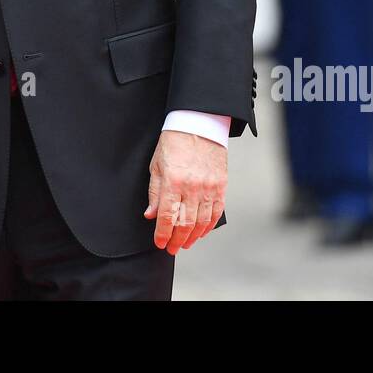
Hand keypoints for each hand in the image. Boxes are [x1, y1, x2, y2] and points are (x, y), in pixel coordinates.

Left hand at [144, 130, 226, 254]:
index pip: (167, 217)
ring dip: (193, 236)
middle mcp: (192, 187)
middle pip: (185, 223)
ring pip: (202, 222)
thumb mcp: (156, 165)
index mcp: (173, 181)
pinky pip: (216, 212)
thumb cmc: (174, 142)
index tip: (160, 243)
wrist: (199, 124)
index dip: (163, 234)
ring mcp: (209, 187)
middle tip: (172, 248)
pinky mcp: (221, 185)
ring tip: (185, 243)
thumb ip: (155, 192)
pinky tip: (201, 232)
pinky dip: (209, 225)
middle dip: (177, 240)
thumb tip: (151, 214)